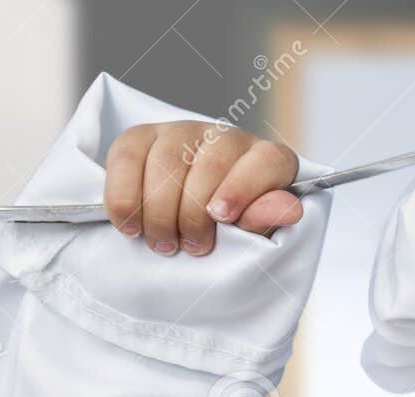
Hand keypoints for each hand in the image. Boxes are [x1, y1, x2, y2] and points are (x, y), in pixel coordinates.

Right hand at [103, 120, 303, 254]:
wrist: (183, 223)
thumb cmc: (228, 230)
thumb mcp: (254, 233)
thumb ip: (267, 219)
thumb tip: (290, 210)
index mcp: (265, 159)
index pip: (267, 161)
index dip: (245, 188)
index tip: (222, 218)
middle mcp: (225, 137)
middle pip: (210, 163)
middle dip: (196, 212)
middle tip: (192, 248)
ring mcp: (181, 131)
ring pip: (166, 162)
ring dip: (160, 211)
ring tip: (164, 244)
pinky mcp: (140, 136)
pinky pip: (126, 159)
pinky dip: (124, 198)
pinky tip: (130, 227)